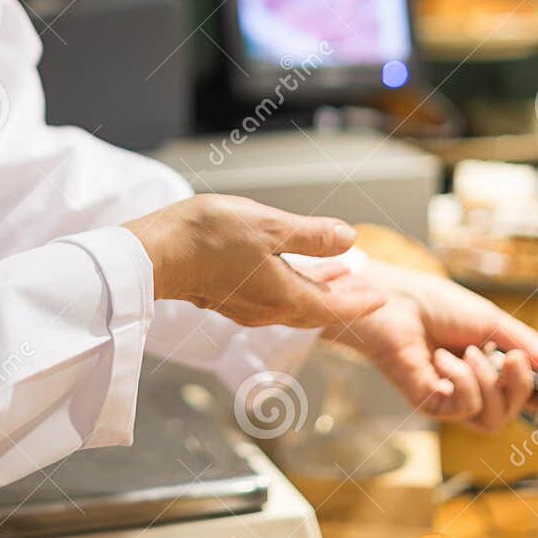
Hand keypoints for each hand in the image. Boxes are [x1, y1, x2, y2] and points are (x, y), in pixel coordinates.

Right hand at [125, 194, 383, 331]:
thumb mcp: (270, 226)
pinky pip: (272, 295)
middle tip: (365, 285)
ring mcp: (245, 307)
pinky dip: (293, 283)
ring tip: (333, 272)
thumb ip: (312, 236)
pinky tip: (289, 267)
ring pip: (294, 301)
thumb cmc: (209, 238)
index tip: (382, 297)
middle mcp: (268, 310)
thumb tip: (348, 241)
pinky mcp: (226, 297)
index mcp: (285, 297)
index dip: (361, 301)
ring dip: (318, 287)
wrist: (155, 253)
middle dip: (343, 296)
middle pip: (316, 308)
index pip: (335, 307)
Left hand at [323, 259, 537, 431]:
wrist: (394, 299)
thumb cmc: (434, 304)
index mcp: (488, 366)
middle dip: (520, 387)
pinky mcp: (430, 404)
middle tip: (512, 358)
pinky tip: (444, 359)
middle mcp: (470, 387)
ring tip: (469, 352)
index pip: (524, 395)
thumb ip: (524, 343)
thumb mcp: (489, 319)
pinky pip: (463, 409)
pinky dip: (461, 381)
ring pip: (492, 419)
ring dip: (488, 383)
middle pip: (512, 412)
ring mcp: (449, 399)